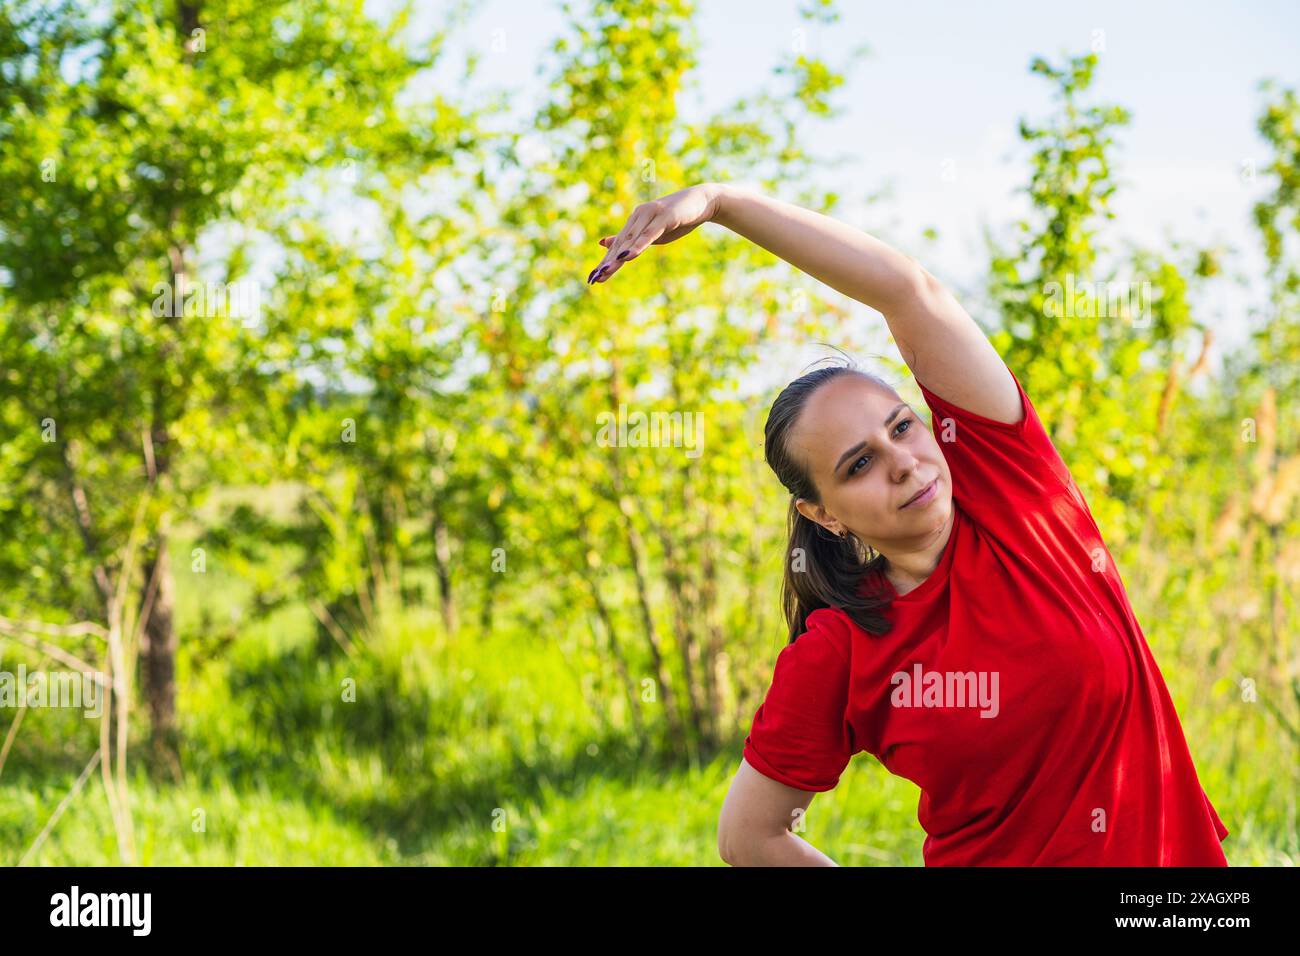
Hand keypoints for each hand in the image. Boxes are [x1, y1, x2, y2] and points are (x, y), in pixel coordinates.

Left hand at [586, 183, 723, 284]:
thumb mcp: (652, 233)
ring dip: (618, 257)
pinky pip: (649, 234)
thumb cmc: (677, 219)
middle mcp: (638, 216)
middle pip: (620, 244)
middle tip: (593, 279)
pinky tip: (628, 256)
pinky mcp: (664, 217)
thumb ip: (631, 240)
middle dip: (607, 262)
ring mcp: (650, 215)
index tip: (593, 278)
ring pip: (631, 240)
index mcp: (635, 222)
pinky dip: (638, 245)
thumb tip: (605, 244)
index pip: (618, 246)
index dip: (605, 262)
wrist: (702, 201)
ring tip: (605, 271)